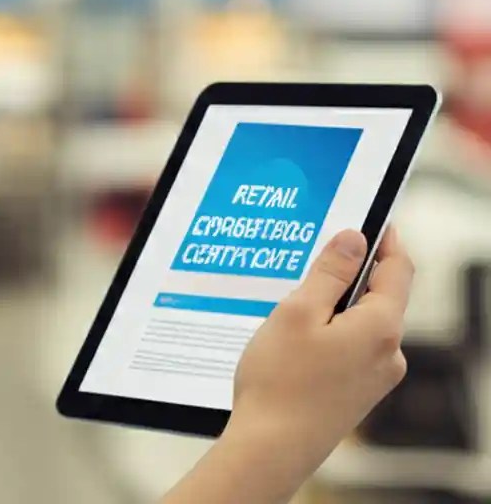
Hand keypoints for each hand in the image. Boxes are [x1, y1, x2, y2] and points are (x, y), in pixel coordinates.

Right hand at [229, 227, 412, 478]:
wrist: (271, 448)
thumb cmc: (279, 381)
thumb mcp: (298, 312)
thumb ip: (329, 273)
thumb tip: (355, 239)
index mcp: (381, 326)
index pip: (398, 269)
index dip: (385, 239)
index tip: (370, 219)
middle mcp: (389, 353)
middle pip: (381, 296)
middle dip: (351, 274)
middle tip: (314, 255)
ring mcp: (376, 378)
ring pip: (363, 324)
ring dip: (336, 307)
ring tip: (293, 302)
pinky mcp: (358, 394)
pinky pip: (351, 349)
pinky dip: (330, 334)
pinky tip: (295, 340)